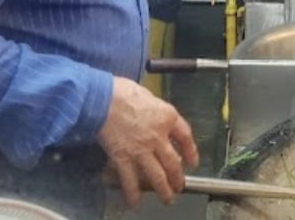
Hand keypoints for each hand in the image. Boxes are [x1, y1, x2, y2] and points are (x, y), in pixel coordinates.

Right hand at [96, 77, 197, 207]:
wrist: (102, 98)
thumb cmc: (122, 92)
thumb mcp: (149, 96)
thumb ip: (156, 111)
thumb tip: (156, 118)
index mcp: (167, 117)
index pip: (185, 136)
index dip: (191, 151)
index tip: (192, 161)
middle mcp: (158, 137)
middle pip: (173, 162)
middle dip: (178, 178)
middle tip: (179, 186)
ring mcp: (141, 150)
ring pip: (157, 176)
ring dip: (164, 190)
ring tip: (167, 199)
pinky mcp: (123, 158)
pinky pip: (130, 180)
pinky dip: (132, 194)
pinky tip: (134, 203)